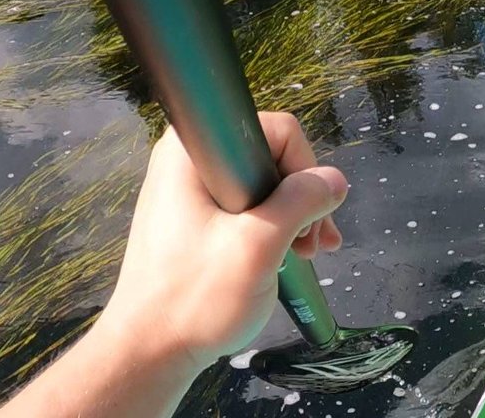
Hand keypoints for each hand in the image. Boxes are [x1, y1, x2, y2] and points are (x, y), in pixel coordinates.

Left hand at [93, 112, 347, 371]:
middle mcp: (189, 162)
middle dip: (302, 200)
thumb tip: (336, 181)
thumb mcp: (259, 244)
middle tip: (311, 244)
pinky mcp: (193, 219)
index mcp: (193, 154)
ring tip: (305, 255)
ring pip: (263, 185)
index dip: (302, 170)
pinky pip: (247, 207)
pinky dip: (273, 228)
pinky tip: (287, 257)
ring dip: (293, 218)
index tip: (305, 216)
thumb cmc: (195, 298)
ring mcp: (189, 192)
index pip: (275, 132)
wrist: (148, 352)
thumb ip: (302, 202)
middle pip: (272, 157)